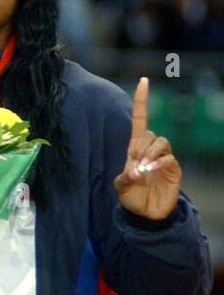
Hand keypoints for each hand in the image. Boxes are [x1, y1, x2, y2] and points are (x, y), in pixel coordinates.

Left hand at [114, 76, 181, 220]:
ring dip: (150, 153)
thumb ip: (124, 177)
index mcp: (135, 148)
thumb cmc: (131, 197)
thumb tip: (134, 170)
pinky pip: (169, 157)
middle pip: (149, 133)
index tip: (144, 81)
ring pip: (160, 141)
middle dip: (140, 147)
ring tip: (143, 169)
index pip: (140, 119)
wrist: (146, 214)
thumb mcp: (120, 186)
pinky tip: (152, 171)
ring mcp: (163, 158)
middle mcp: (150, 150)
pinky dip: (159, 162)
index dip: (142, 101)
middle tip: (135, 164)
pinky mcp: (174, 168)